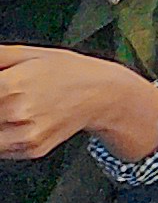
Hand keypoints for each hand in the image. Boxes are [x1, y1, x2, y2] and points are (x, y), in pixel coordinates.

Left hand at [0, 44, 157, 163]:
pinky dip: (1, 135)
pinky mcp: (30, 150)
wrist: (103, 93)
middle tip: (3, 98)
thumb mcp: (25, 53)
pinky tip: (13, 120)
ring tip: (8, 107)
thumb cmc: (66, 71)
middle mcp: (15, 114)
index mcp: (10, 86)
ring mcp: (23, 135)